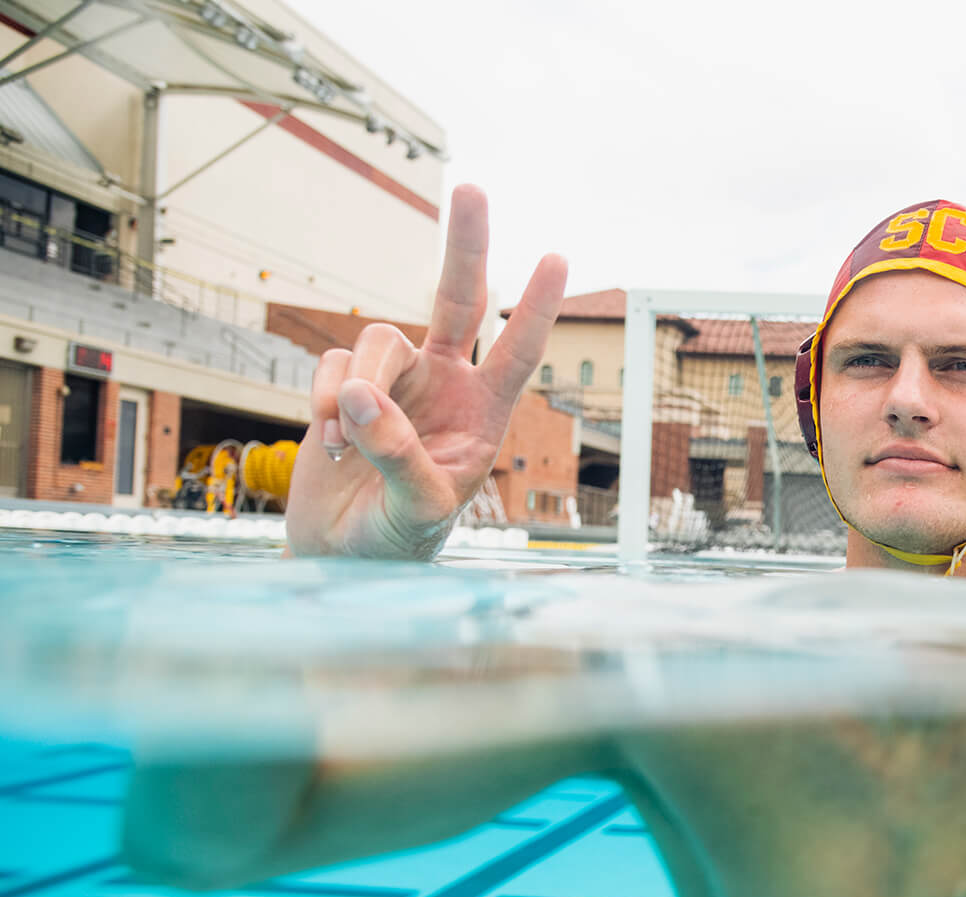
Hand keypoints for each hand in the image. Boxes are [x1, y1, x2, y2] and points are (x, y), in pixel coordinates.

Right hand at [285, 184, 567, 557]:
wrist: (343, 555)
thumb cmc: (399, 538)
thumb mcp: (415, 507)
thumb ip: (397, 455)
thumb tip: (362, 397)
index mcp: (483, 412)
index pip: (517, 349)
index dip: (536, 304)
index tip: (558, 254)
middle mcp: (445, 385)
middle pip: (459, 298)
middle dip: (466, 244)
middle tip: (472, 186)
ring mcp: (395, 382)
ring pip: (378, 338)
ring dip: (355, 385)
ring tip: (343, 441)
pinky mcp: (344, 386)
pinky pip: (333, 364)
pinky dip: (323, 399)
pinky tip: (327, 442)